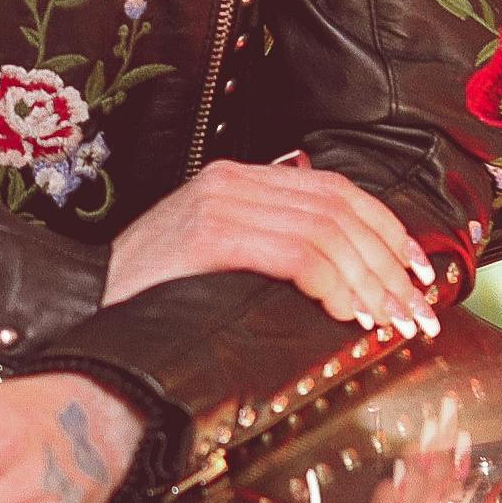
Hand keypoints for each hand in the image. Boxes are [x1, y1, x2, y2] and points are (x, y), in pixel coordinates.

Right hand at [103, 158, 442, 338]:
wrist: (83, 304)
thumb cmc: (153, 297)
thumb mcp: (216, 261)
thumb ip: (270, 251)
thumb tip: (347, 281)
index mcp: (239, 180)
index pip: (336, 189)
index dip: (386, 230)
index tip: (417, 273)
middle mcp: (233, 181)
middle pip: (341, 208)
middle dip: (389, 264)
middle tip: (418, 312)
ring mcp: (220, 204)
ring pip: (328, 232)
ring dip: (372, 282)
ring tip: (392, 322)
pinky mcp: (210, 236)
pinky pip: (296, 253)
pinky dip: (334, 283)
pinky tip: (348, 313)